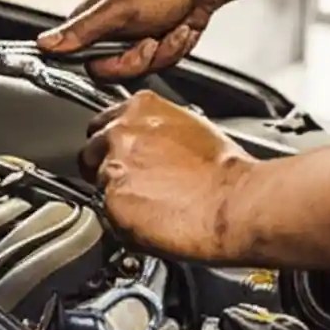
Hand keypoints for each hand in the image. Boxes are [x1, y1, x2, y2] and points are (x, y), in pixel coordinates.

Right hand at [36, 0, 220, 80]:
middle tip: (150, 40)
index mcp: (89, 21)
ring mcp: (129, 44)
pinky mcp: (150, 51)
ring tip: (170, 30)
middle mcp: (106, 35)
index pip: (76, 59)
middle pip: (110, 71)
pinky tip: (179, 30)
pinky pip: (157, 67)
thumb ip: (81, 30)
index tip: (121, 50)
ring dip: (162, 52)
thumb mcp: (117, 9)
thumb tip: (43, 44)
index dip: (104, 62)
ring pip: (136, 72)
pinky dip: (174, 50)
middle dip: (138, 59)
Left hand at [80, 91, 256, 262]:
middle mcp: (121, 133)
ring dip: (117, 195)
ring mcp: (113, 166)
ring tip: (151, 206)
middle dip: (105, 167)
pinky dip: (122, 220)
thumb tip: (149, 143)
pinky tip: (150, 221)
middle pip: (91, 151)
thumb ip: (157, 131)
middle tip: (134, 185)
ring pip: (99, 184)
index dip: (110, 143)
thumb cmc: (228, 172)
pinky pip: (106, 213)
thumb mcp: (192, 129)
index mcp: (140, 108)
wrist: (238, 204)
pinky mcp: (111, 201)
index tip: (115, 154)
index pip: (103, 123)